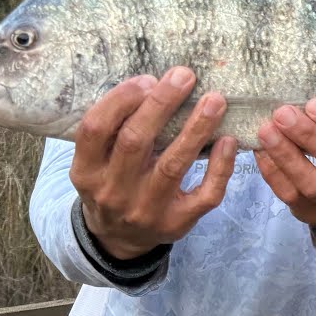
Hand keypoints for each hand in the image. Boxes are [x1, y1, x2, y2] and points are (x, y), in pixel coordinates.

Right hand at [71, 67, 236, 259]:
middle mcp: (113, 191)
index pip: (95, 129)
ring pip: (173, 165)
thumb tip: (155, 83)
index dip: (120, 100)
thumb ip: (114, 130)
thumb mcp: (97, 161)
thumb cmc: (113, 183)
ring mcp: (146, 210)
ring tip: (215, 100)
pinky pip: (205, 193)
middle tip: (184, 76)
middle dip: (161, 105)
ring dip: (196, 129)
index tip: (147, 79)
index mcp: (86, 170)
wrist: (119, 239)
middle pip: (135, 141)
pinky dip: (220, 166)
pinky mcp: (178, 222)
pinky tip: (228, 141)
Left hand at [253, 98, 315, 225]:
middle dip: (308, 136)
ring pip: (312, 184)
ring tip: (266, 131)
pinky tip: (262, 150)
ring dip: (286, 155)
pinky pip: (290, 195)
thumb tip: (306, 101)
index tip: (315, 104)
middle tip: (283, 114)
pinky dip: (273, 171)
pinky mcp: (315, 215)